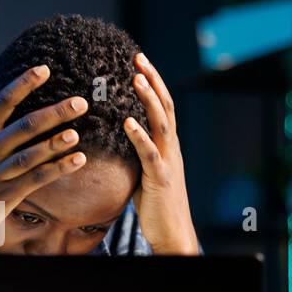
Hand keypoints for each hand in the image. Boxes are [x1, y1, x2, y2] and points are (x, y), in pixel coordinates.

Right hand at [0, 64, 88, 253]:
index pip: (2, 102)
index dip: (23, 84)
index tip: (44, 69)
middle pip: (24, 127)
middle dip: (54, 113)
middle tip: (80, 102)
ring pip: (30, 155)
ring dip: (55, 143)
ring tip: (77, 132)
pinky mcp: (7, 195)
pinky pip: (36, 179)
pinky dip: (58, 169)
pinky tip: (78, 159)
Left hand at [123, 52, 198, 254]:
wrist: (173, 233)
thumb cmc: (156, 204)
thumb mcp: (145, 171)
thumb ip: (138, 151)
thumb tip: (119, 133)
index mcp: (167, 145)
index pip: (162, 106)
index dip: (153, 83)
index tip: (138, 62)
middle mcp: (172, 148)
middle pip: (165, 107)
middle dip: (152, 81)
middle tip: (138, 58)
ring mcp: (168, 162)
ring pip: (161, 124)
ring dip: (149, 100)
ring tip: (135, 80)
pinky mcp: (161, 179)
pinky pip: (150, 154)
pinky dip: (139, 136)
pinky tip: (127, 122)